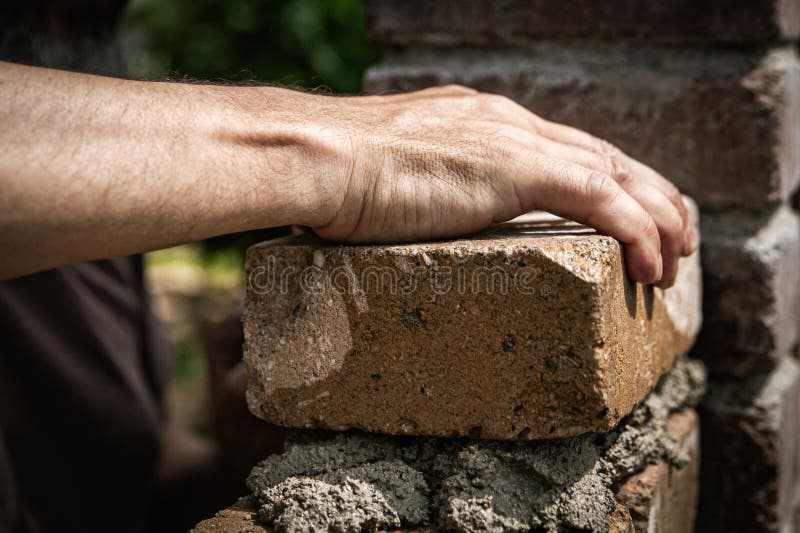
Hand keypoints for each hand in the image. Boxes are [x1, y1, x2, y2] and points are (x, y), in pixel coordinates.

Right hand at [312, 86, 695, 287]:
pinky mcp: (516, 169)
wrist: (317, 156)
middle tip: (675, 234)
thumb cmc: (334, 176)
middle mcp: (506, 122)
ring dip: (657, 216)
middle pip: (603, 154)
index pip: (563, 148)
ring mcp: (512, 141)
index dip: (605, 181)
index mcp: (480, 123)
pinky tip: (652, 266)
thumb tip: (414, 219)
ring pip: (616, 173)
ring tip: (678, 257)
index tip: (625, 214)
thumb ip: (420, 190)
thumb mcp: (391, 179)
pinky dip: (636, 232)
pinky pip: (601, 200)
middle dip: (648, 194)